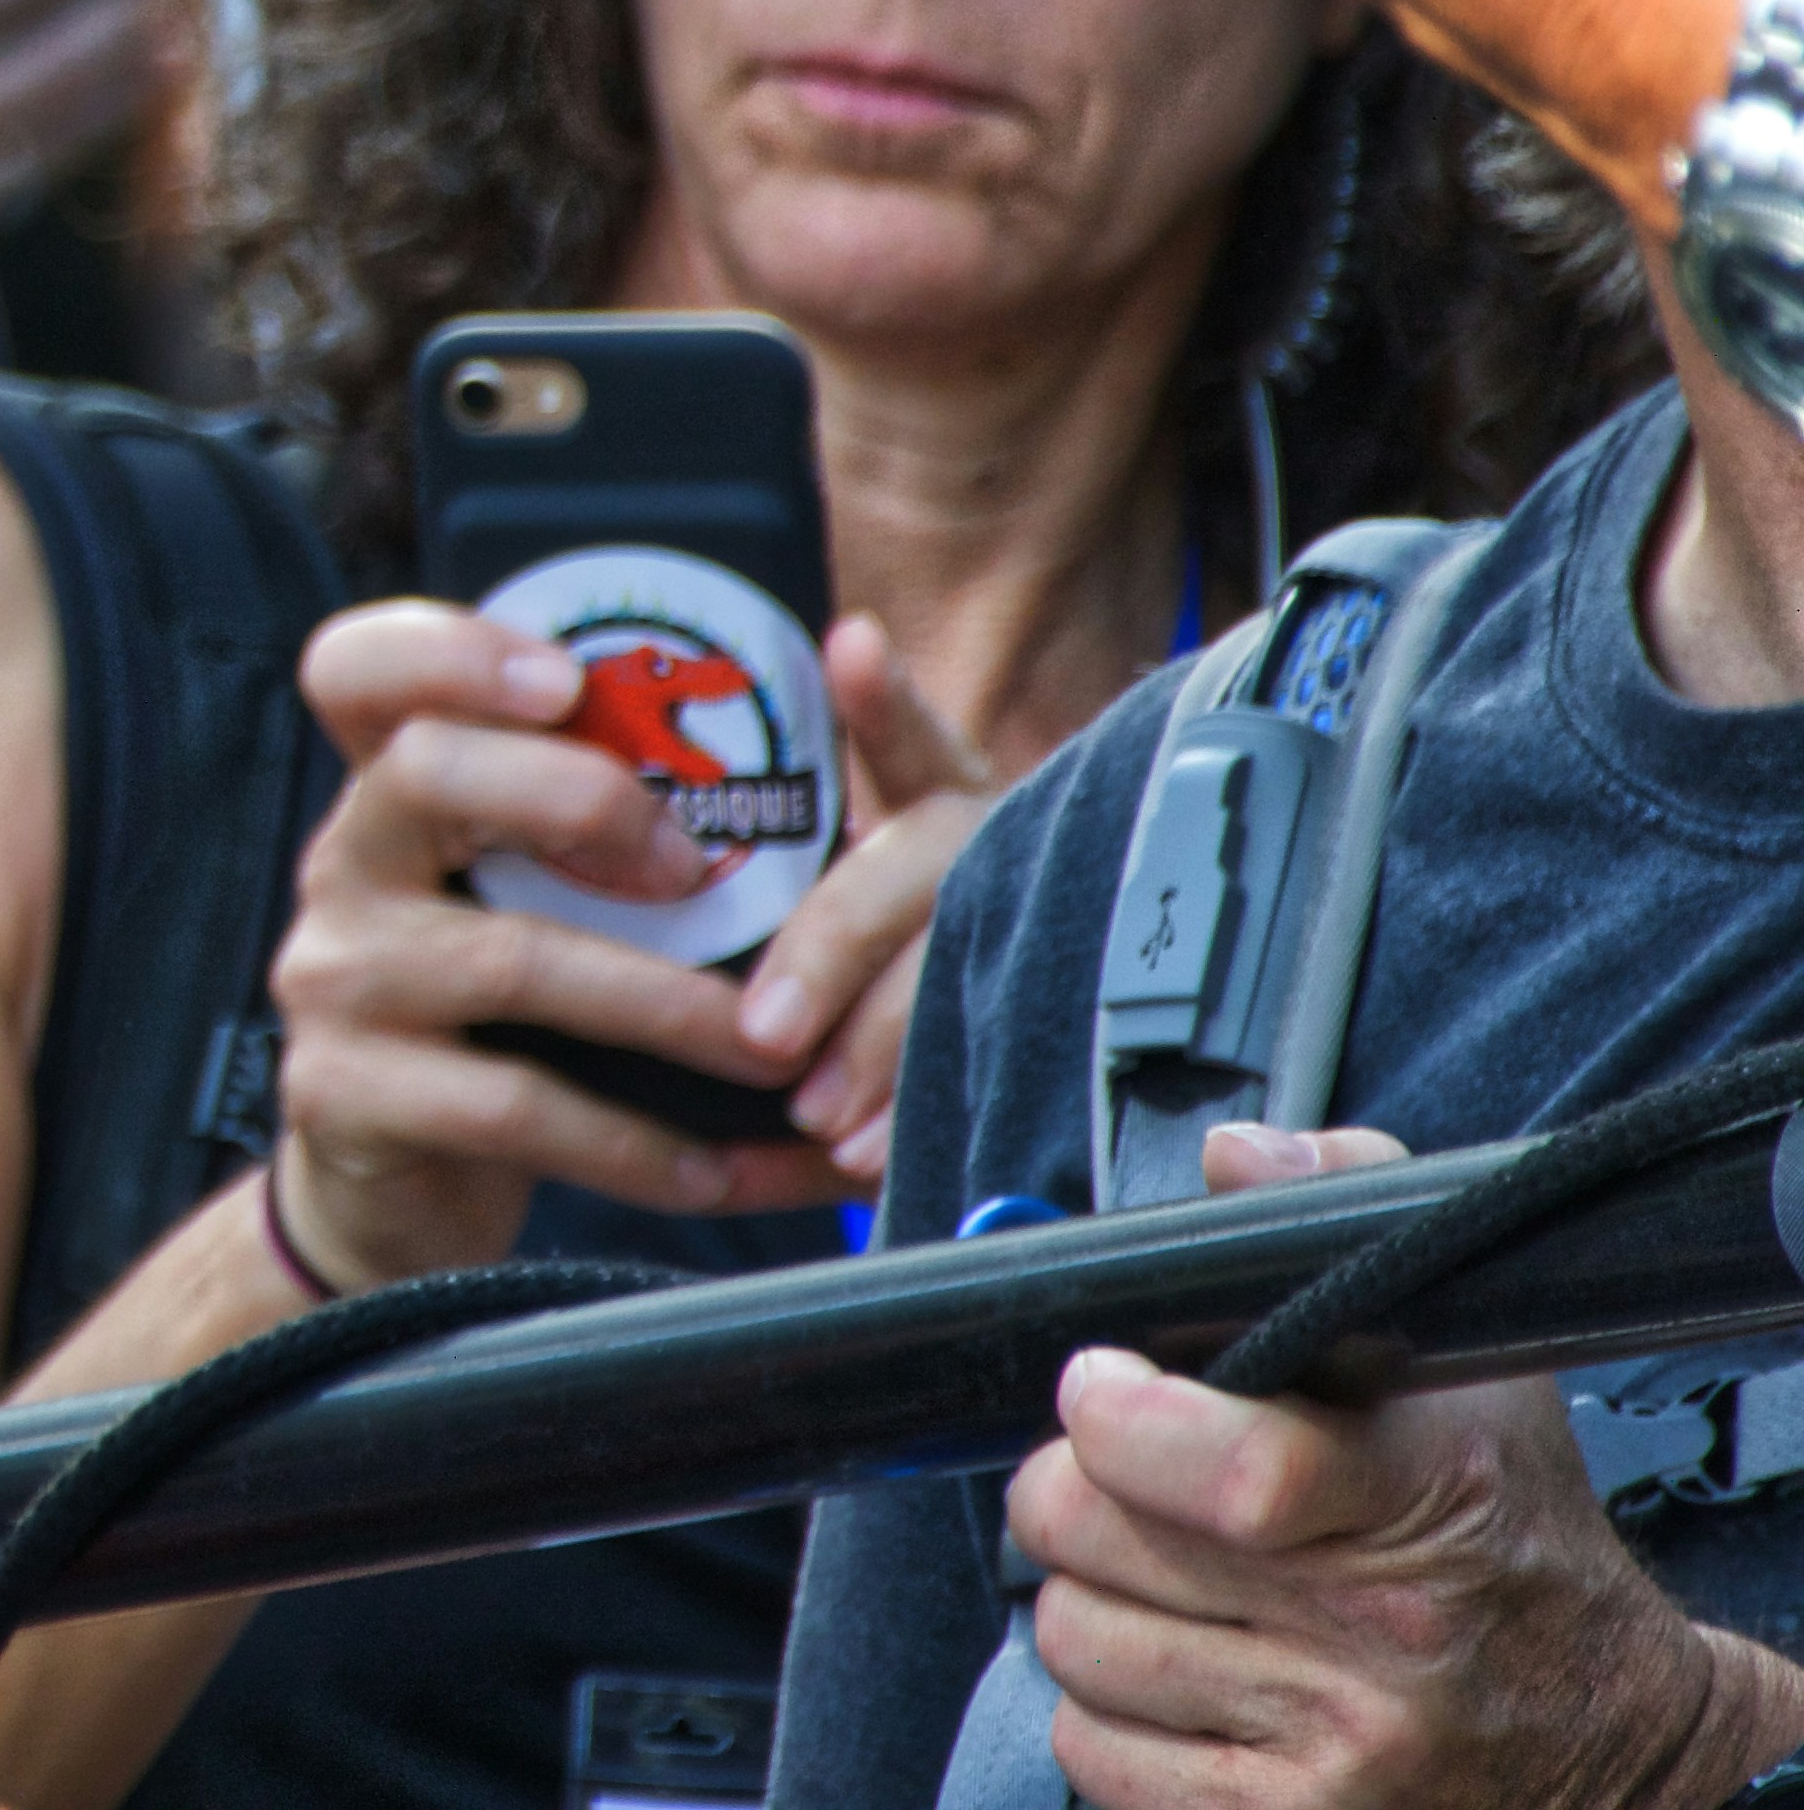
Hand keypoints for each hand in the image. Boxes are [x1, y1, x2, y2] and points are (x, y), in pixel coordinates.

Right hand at [263, 602, 858, 1289]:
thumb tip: (843, 763)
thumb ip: (617, 836)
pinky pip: (511, 1106)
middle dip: (584, 797)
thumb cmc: (518, 1024)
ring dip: (665, 1004)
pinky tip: (720, 1169)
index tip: (567, 679)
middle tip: (695, 869)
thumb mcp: (542, 908)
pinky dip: (637, 1143)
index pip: (362, 667)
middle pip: (428, 768)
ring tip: (773, 1051)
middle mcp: (344, 862)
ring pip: (506, 958)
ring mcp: (334, 978)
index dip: (451, 649)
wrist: (399, 1195)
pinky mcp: (342, 1094)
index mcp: (393, 791)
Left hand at [737, 615, 999, 1181]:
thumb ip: (778, 834)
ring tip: (818, 1120)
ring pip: (964, 972)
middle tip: (765, 1034)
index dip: (887, 701)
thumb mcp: (812, 887)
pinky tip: (863, 1160)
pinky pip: (996, 1074)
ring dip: (885, 1042)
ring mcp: (1036, 934)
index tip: (853, 650)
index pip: (912, 742)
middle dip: (837, 950)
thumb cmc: (850, 958)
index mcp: (936, 805)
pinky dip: (912, 1122)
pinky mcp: (1045, 1031)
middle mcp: (995, 859)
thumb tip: (795, 695)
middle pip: (923, 877)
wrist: (968, 1060)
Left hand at [1008, 1123, 1803, 1808]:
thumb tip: (1237, 1156)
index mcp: (1422, 1502)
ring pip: (1072, 1641)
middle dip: (1080, 1491)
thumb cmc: (1509, 1532)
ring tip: (1167, 1579)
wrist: (1606, 1731)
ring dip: (1090, 1600)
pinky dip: (1105, 1709)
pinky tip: (1181, 1673)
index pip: (1222, 1466)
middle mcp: (1380, 1637)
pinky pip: (1087, 1751)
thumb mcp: (1459, 1365)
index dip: (1116, 1414)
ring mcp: (1331, 1747)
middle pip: (1090, 1537)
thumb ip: (1345, 1217)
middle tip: (1124, 1482)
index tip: (1102, 1387)